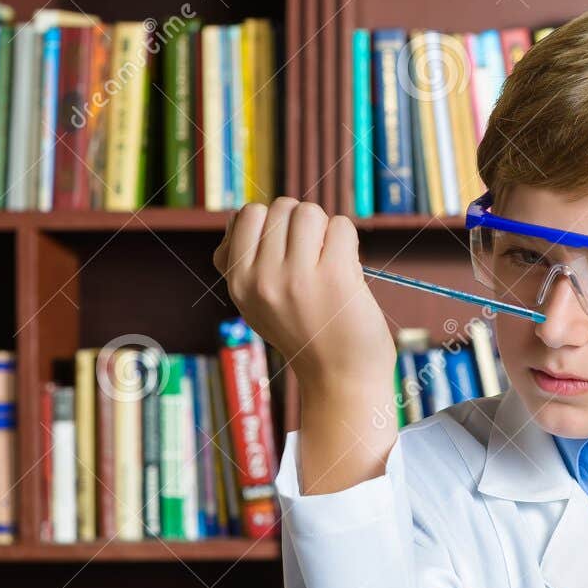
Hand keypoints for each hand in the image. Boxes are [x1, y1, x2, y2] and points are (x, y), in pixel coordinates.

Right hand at [213, 197, 394, 388]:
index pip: (245, 215)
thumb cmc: (305, 334)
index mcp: (238, 283)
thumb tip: (244, 215)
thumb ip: (245, 263)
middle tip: (314, 260)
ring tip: (330, 264)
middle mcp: (261, 279)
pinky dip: (349, 242)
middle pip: (280, 208)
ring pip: (309, 212)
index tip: (287, 252)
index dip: (272, 224)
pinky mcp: (335, 276)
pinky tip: (347, 271)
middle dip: (302, 225)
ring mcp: (297, 277)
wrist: (341, 380)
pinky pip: (341, 226)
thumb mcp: (256, 305)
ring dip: (326, 231)